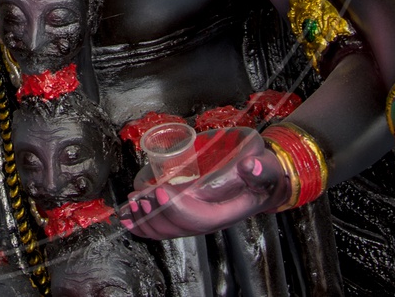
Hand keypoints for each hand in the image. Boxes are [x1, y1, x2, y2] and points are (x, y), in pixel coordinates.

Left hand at [119, 128, 288, 239]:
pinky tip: (128, 218)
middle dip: (155, 213)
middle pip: (178, 226)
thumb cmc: (262, 175)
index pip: (201, 218)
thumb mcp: (266, 169)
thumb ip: (260, 170)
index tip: (162, 191)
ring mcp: (197, 220)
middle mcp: (209, 220)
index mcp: (227, 212)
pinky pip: (164, 226)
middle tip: (139, 197)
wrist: (261, 183)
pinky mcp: (187, 214)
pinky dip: (143, 224)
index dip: (180, 208)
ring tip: (130, 206)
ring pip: (168, 229)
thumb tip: (250, 166)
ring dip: (146, 220)